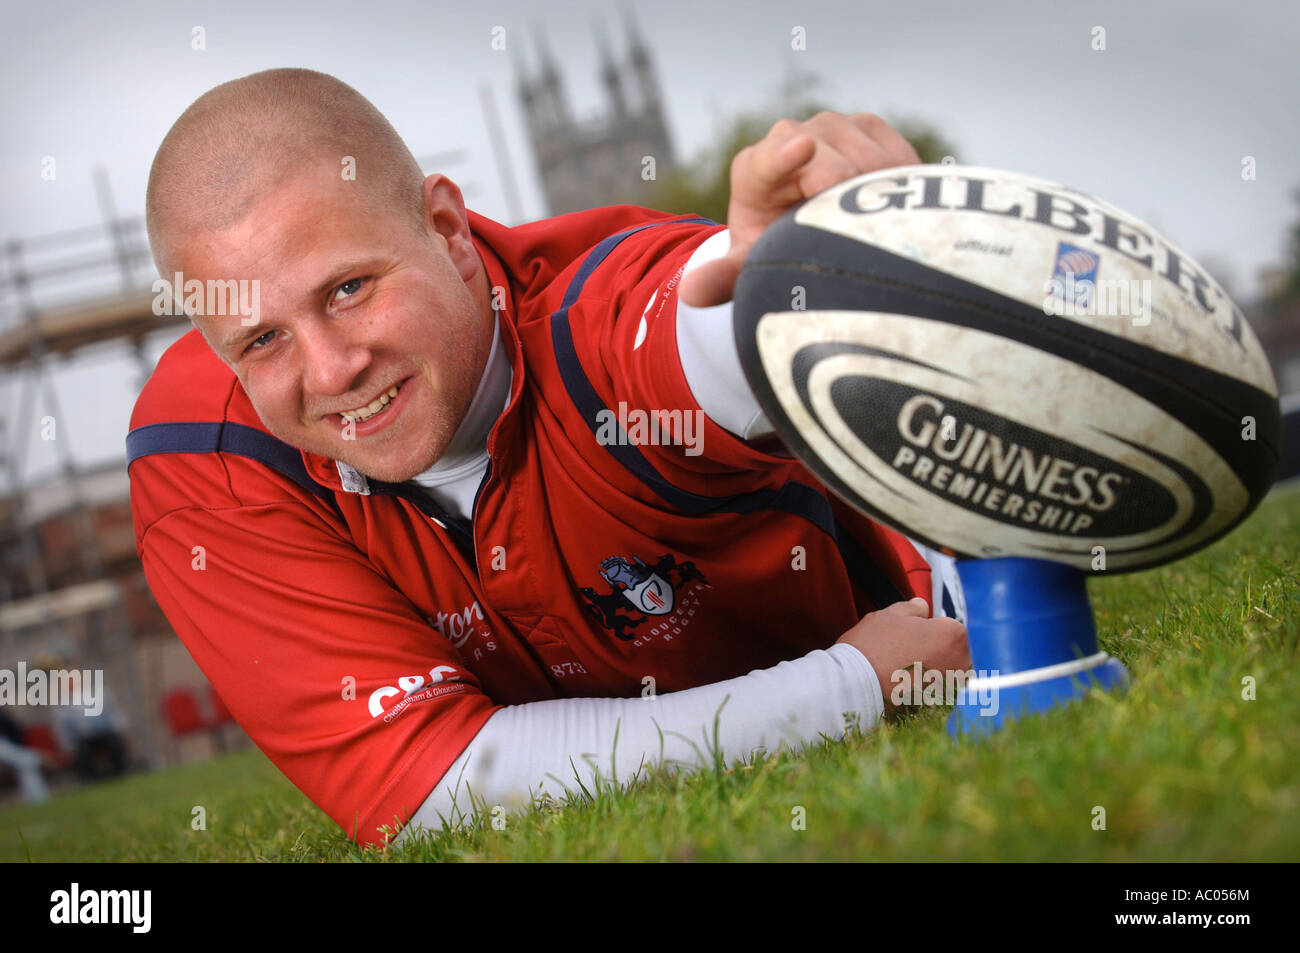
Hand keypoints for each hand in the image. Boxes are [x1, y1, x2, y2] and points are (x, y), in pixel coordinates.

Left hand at [678, 111, 919, 308]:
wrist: (803, 218)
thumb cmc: (773, 245)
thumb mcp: (751, 265)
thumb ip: (724, 278)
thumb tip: (690, 294)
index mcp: (754, 169)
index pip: (769, 160)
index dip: (785, 155)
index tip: (802, 148)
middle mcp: (789, 135)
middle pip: (835, 167)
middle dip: (851, 204)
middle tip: (857, 239)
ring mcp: (830, 126)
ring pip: (871, 160)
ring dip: (880, 197)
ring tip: (870, 226)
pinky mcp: (867, 125)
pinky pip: (898, 154)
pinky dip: (902, 183)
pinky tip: (890, 206)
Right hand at [835, 597, 970, 715]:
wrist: (854, 686)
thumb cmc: (872, 646)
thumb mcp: (889, 616)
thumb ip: (912, 608)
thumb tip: (923, 607)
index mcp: (952, 634)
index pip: (952, 626)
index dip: (934, 628)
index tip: (917, 633)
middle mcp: (961, 662)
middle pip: (957, 651)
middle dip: (940, 650)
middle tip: (911, 652)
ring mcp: (953, 687)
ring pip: (950, 672)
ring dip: (934, 670)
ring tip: (905, 670)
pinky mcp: (940, 706)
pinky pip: (939, 692)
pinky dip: (927, 689)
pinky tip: (905, 686)